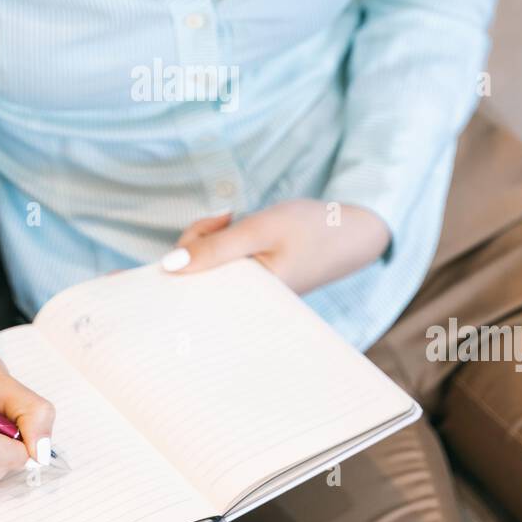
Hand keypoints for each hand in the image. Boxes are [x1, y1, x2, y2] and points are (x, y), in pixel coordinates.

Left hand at [161, 199, 390, 294]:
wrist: (351, 230)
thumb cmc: (312, 229)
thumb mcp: (260, 229)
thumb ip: (215, 247)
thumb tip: (169, 266)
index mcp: (248, 302)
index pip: (192, 291)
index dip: (182, 259)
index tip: (196, 235)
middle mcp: (244, 304)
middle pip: (193, 276)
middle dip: (198, 240)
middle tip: (225, 217)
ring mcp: (246, 293)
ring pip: (204, 265)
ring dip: (209, 237)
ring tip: (232, 218)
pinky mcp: (249, 282)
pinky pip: (219, 263)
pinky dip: (221, 241)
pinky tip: (235, 226)